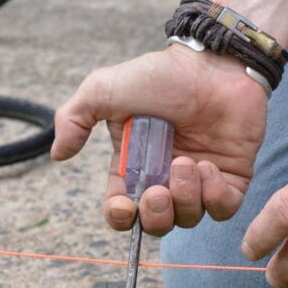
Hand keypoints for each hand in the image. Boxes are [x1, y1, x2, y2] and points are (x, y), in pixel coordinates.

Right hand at [53, 46, 268, 235]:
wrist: (212, 62)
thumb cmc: (160, 75)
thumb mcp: (104, 89)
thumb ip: (74, 118)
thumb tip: (57, 154)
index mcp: (134, 166)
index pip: (121, 210)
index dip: (120, 217)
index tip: (122, 204)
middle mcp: (165, 179)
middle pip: (155, 224)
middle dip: (155, 216)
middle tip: (158, 191)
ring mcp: (199, 181)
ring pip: (188, 219)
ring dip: (185, 199)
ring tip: (187, 163)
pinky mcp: (230, 178)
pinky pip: (223, 209)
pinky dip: (215, 197)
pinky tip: (210, 167)